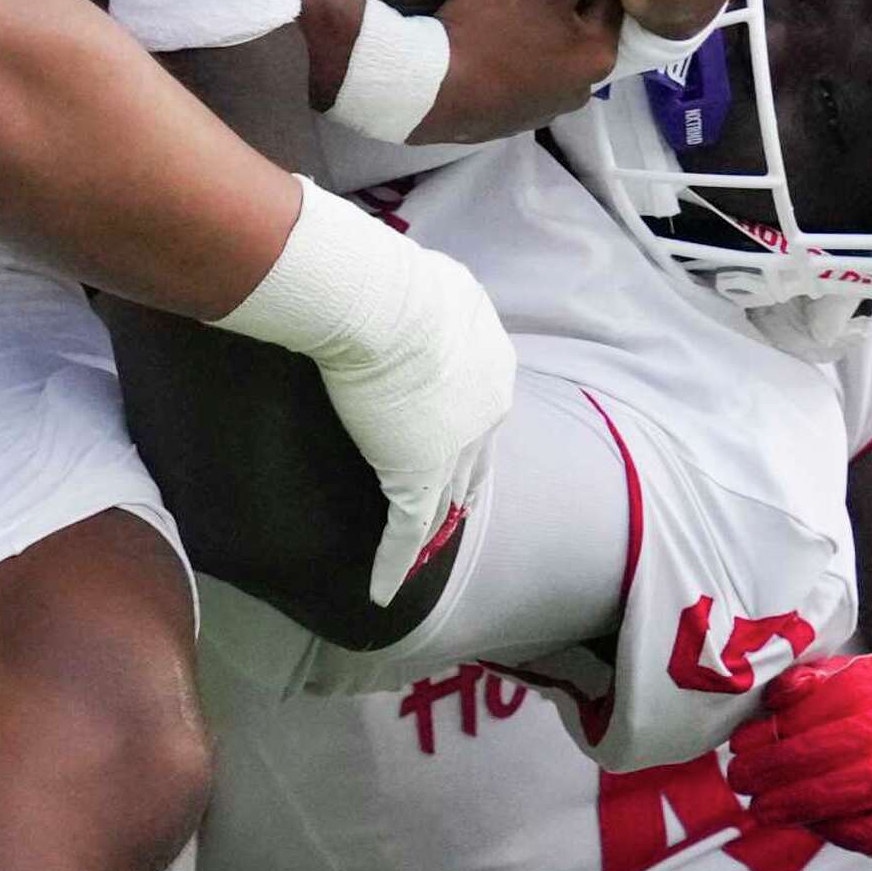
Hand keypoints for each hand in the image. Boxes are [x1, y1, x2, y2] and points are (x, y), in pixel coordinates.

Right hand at [310, 204, 515, 605]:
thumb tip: (412, 284)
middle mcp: (486, 407)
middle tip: (450, 499)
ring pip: (448, 495)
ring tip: (427, 546)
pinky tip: (382, 592)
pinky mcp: (417, 475)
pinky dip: (394, 563)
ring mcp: (455, 446)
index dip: (463, 420)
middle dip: (463, 475)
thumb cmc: (395, 278)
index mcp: (493, 359)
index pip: (481, 401)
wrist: (379, 302)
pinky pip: (406, 530)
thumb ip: (431, 299)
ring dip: (438, 521)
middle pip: (475, 453)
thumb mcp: (431, 279)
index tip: (446, 430)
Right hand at [423, 0, 621, 141]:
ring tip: (511, 3)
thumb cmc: (495, 31)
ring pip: (552, 50)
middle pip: (581, 26)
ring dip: (540, 28)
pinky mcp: (514, 116)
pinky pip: (525, 72)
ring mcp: (547, 107)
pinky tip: (493, 39)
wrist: (434, 87)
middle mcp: (583, 88)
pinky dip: (517, 53)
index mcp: (599, 56)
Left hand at [727, 651, 871, 868]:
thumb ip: (826, 682)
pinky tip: (802, 821)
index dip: (794, 715)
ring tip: (761, 805)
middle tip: (743, 775)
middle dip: (787, 760)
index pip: (850, 691)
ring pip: (866, 785)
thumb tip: (775, 694)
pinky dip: (835, 826)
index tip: (747, 737)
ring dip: (803, 798)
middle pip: (854, 741)